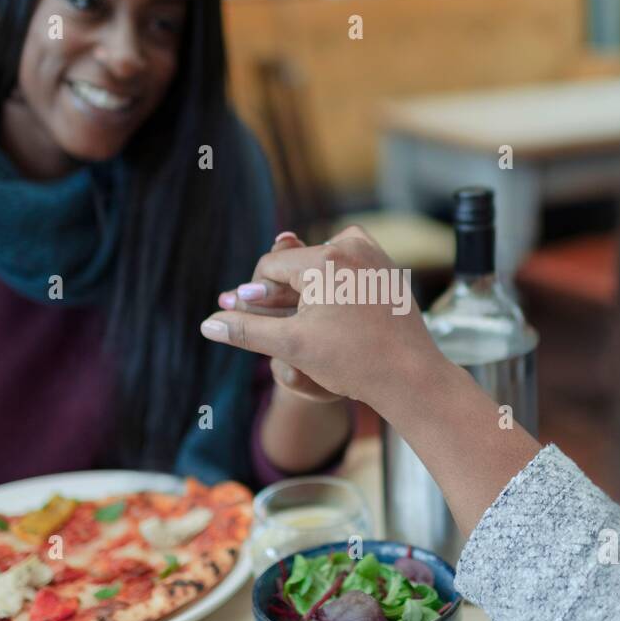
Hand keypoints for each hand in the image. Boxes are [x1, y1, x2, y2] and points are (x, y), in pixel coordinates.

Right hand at [201, 225, 444, 409]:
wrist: (410, 376)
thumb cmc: (353, 361)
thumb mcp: (292, 346)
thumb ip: (247, 330)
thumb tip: (209, 324)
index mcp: (324, 258)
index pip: (270, 268)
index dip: (255, 296)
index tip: (252, 318)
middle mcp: (352, 244)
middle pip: (296, 266)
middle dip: (280, 294)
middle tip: (272, 323)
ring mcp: (374, 254)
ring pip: (321, 268)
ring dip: (306, 291)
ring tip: (300, 323)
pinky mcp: (388, 269)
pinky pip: (347, 271)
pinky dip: (333, 289)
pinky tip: (331, 317)